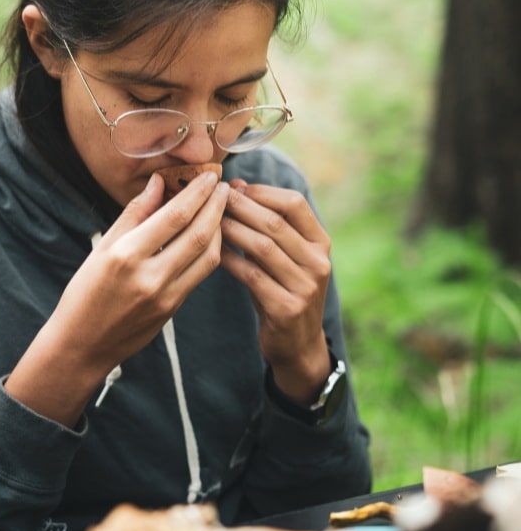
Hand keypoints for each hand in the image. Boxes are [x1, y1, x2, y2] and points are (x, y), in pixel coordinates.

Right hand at [5, 171, 228, 424]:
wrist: (82, 346)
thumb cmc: (85, 293)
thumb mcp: (102, 247)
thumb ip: (134, 213)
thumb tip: (158, 182)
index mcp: (126, 255)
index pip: (174, 215)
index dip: (197, 192)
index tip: (209, 175)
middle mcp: (150, 276)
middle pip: (198, 233)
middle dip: (216, 206)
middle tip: (223, 186)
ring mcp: (165, 295)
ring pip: (207, 255)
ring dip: (219, 228)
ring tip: (221, 208)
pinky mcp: (174, 309)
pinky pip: (201, 273)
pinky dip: (211, 251)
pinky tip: (210, 236)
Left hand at [220, 182, 331, 404]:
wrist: (298, 344)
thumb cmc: (285, 290)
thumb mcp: (288, 258)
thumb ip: (269, 227)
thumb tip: (239, 185)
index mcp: (321, 243)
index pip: (295, 203)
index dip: (262, 191)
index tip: (235, 187)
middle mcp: (318, 263)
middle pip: (276, 223)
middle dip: (241, 207)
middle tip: (215, 198)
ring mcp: (305, 287)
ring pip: (262, 247)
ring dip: (232, 230)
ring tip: (210, 221)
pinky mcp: (286, 308)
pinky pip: (252, 276)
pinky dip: (230, 260)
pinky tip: (214, 252)